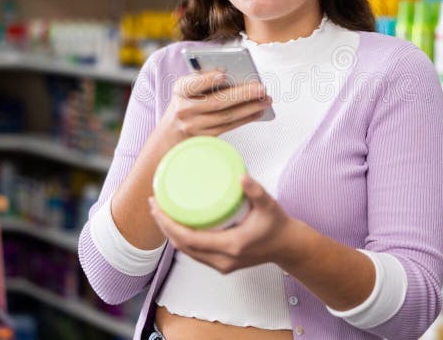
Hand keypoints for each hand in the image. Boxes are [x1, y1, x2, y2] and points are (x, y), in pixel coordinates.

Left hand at [149, 175, 298, 273]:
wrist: (288, 246)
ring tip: (161, 212)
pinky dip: (182, 240)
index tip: (158, 206)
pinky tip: (176, 226)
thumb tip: (241, 177)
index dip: (169, 223)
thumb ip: (255, 191)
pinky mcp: (222, 264)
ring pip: (186, 251)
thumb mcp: (269, 205)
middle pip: (182, 246)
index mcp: (231, 246)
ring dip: (171, 233)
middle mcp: (223, 260)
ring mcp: (221, 265)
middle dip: (164, 226)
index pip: (189, 239)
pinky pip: (195, 253)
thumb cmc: (278, 226)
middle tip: (154, 204)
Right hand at [157, 69, 271, 143]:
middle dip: (242, 94)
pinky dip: (246, 118)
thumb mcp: (187, 87)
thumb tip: (234, 74)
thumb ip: (204, 79)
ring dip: (250, 108)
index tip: (223, 74)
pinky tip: (259, 111)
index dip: (207, 80)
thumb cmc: (186, 101)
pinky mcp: (205, 138)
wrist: (170, 133)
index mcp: (180, 90)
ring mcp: (194, 127)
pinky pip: (229, 127)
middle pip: (217, 102)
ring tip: (266, 99)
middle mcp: (184, 110)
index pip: (192, 85)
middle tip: (261, 88)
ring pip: (226, 117)